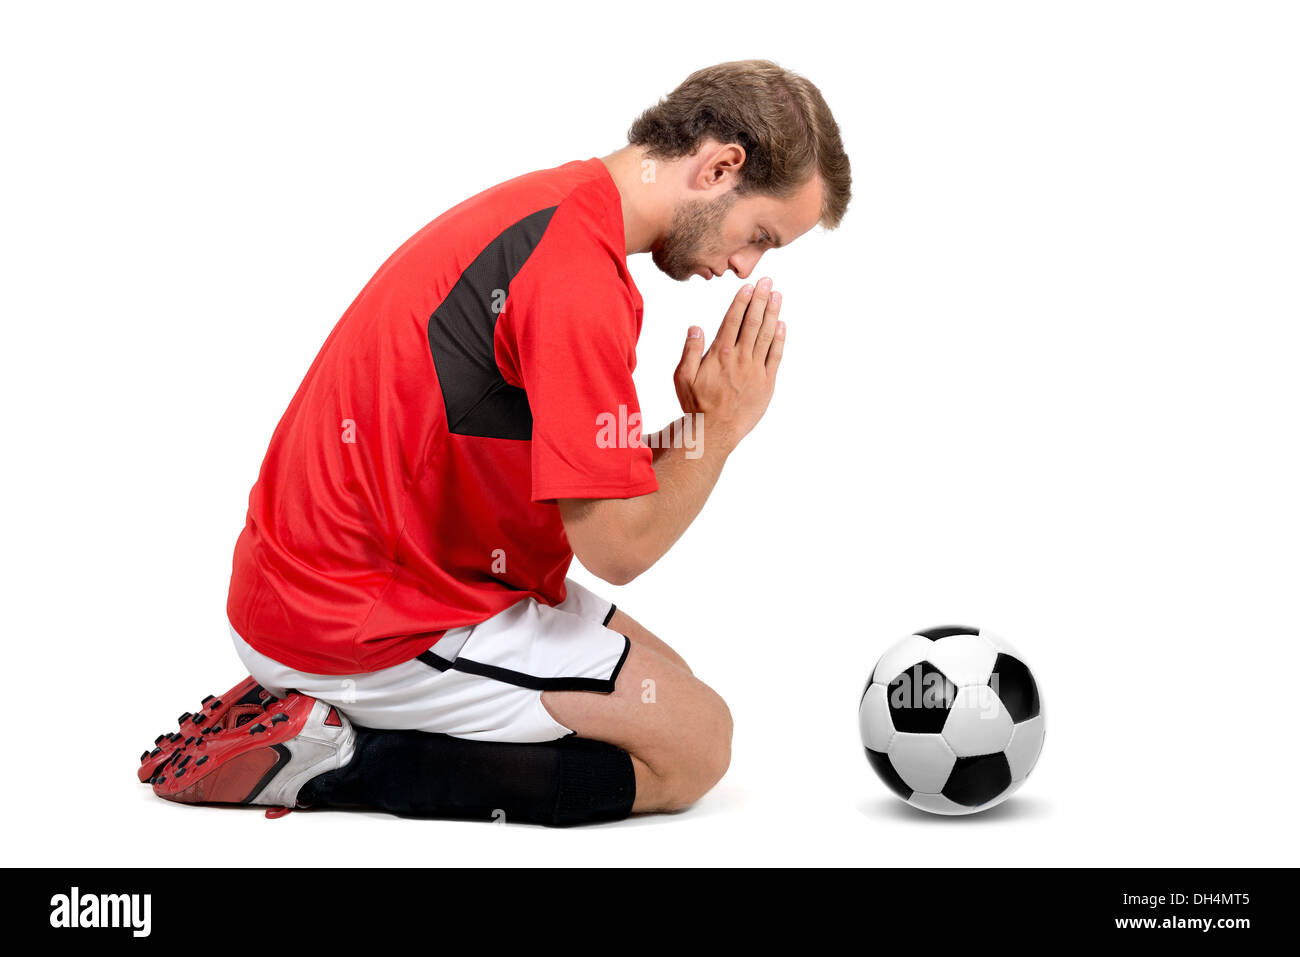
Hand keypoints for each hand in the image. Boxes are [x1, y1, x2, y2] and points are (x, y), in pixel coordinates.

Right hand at [673, 277, 784, 453]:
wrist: (716, 431)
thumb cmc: (696, 405)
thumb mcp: (682, 377)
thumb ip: (689, 351)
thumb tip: (696, 327)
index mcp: (719, 354)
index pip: (733, 320)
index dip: (742, 301)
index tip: (750, 287)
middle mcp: (740, 358)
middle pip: (753, 322)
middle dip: (761, 300)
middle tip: (768, 282)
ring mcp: (755, 370)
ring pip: (767, 336)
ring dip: (773, 314)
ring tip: (777, 297)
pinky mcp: (767, 383)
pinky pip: (775, 356)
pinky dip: (780, 340)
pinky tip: (782, 326)